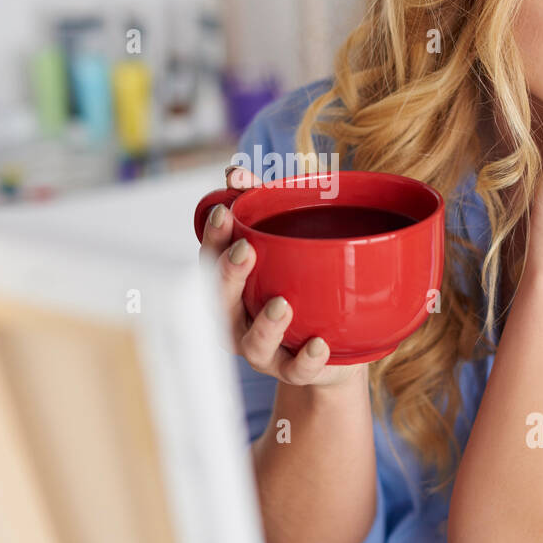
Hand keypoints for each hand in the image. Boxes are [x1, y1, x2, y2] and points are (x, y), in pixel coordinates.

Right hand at [198, 165, 368, 387]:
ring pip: (253, 344)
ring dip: (265, 325)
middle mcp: (238, 321)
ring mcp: (265, 351)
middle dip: (229, 277)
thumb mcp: (284, 239)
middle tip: (245, 250)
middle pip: (221, 303)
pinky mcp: (296, 370)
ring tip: (281, 305)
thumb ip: (260, 204)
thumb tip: (234, 172)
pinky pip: (297, 369)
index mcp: (229, 288)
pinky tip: (318, 343)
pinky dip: (306, 358)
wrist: (334, 344)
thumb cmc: (298, 283)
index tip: (225, 212)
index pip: (209, 262)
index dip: (212, 239)